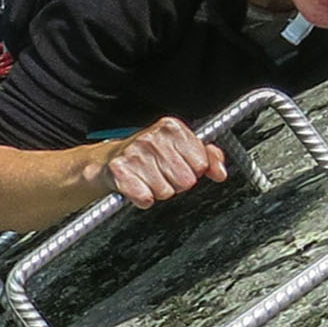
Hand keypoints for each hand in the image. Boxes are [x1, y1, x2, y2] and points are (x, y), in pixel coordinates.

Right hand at [101, 118, 228, 208]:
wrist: (107, 160)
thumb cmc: (148, 155)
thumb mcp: (181, 148)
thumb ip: (208, 157)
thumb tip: (220, 172)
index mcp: (171, 127)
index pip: (201, 163)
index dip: (193, 169)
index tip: (180, 165)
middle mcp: (152, 137)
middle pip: (186, 180)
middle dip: (176, 182)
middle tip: (162, 174)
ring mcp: (134, 154)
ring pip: (166, 192)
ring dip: (158, 191)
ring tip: (148, 179)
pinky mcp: (120, 172)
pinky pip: (146, 199)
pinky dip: (143, 199)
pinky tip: (137, 187)